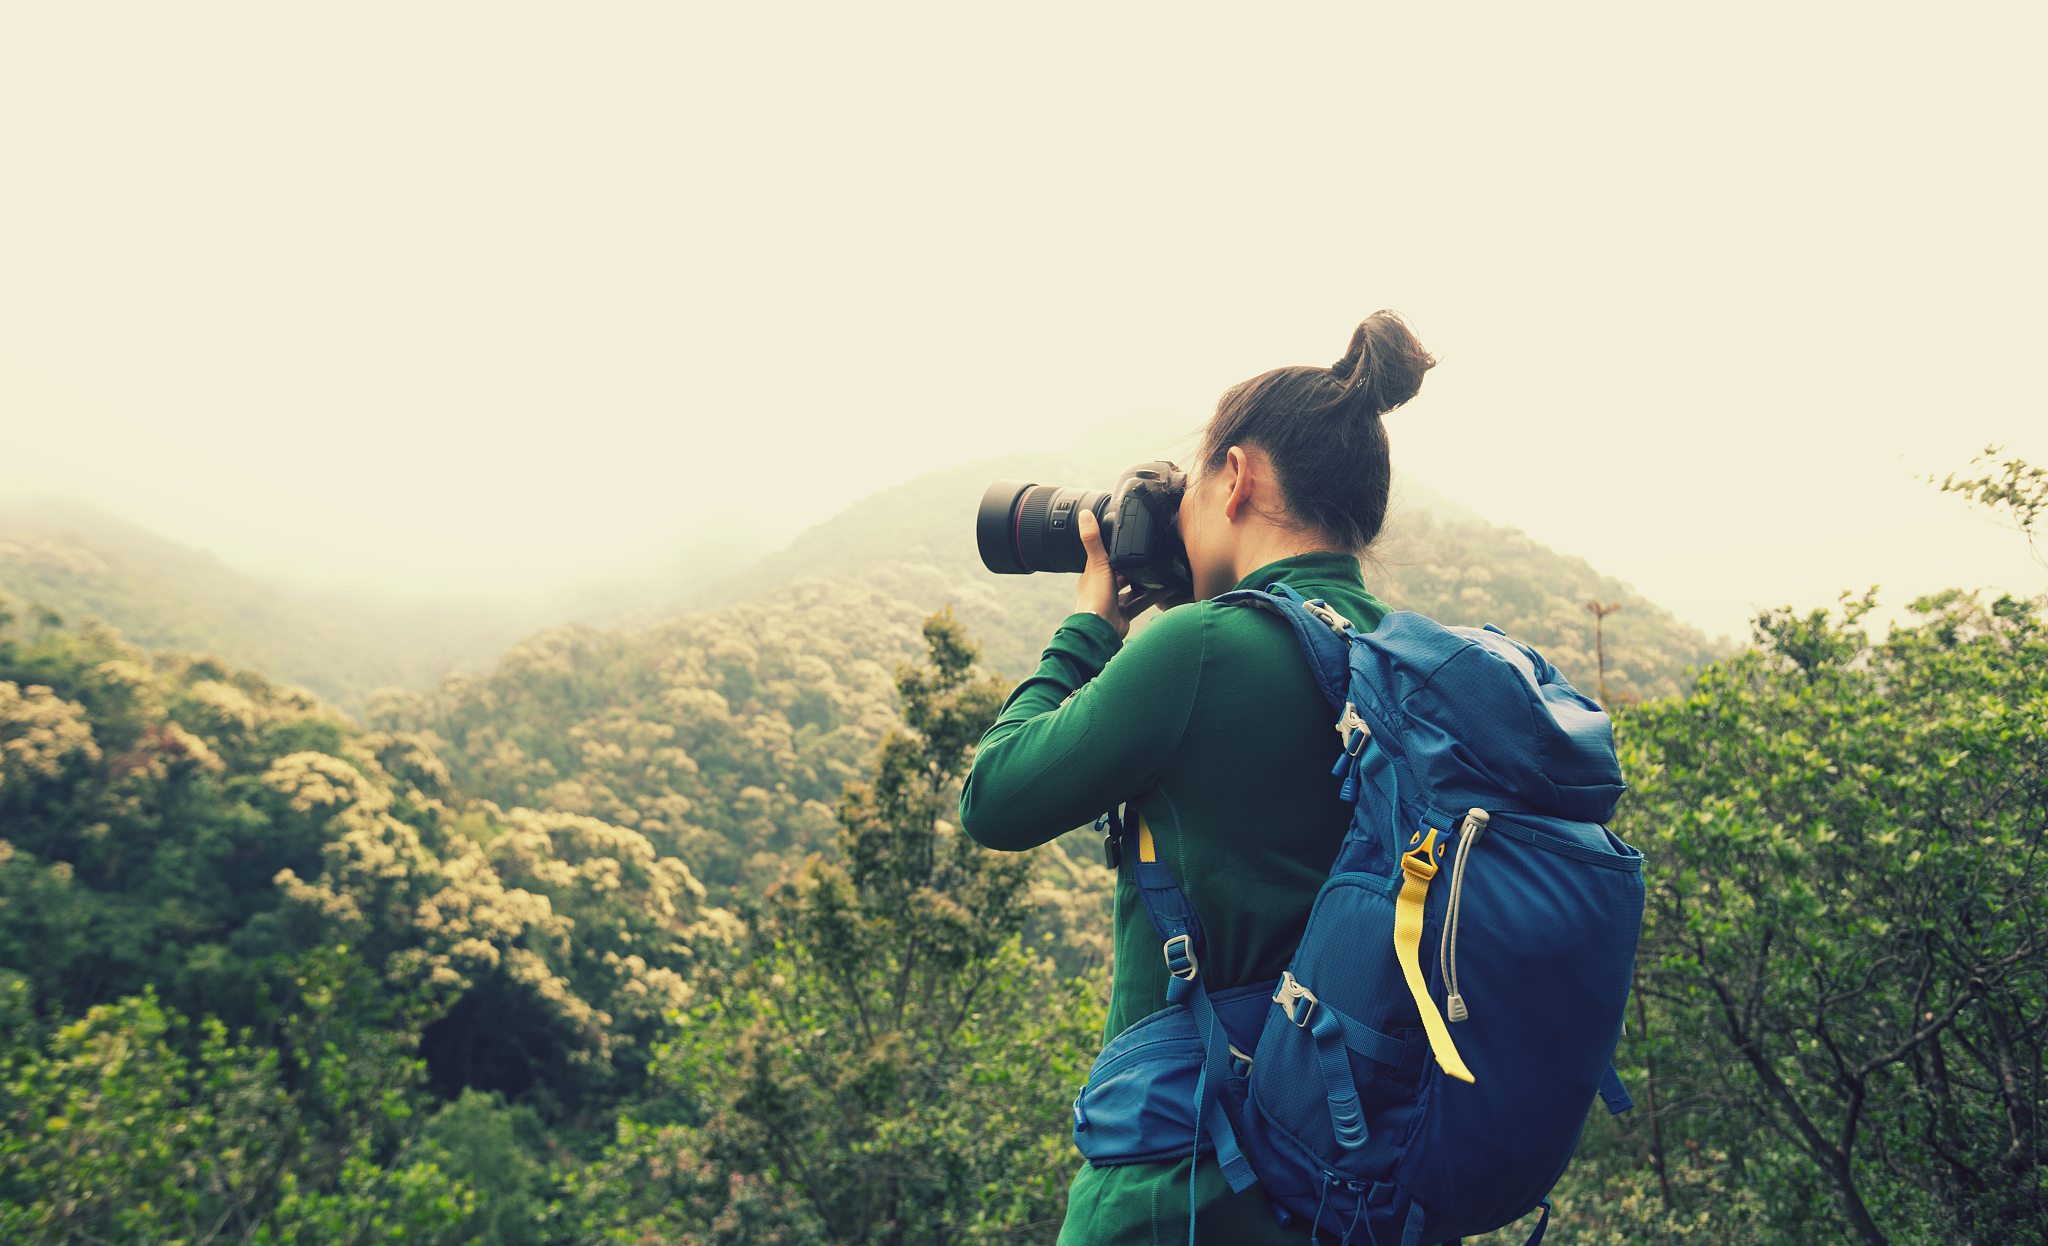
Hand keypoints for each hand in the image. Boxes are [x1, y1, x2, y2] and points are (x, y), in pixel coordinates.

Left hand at [1077, 509, 1175, 639]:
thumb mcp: (1097, 563)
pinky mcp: (1124, 615)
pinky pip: (1141, 603)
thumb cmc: (1095, 598)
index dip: (1113, 552)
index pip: (1102, 560)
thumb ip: (1093, 540)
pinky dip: (1154, 596)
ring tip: (1159, 572)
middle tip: (1146, 556)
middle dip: (1131, 568)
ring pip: (1131, 590)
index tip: (1126, 542)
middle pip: (1118, 575)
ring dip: (1144, 582)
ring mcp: (1113, 603)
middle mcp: (1102, 589)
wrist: (1101, 629)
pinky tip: (1166, 589)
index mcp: (1092, 576)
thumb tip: (1084, 515)